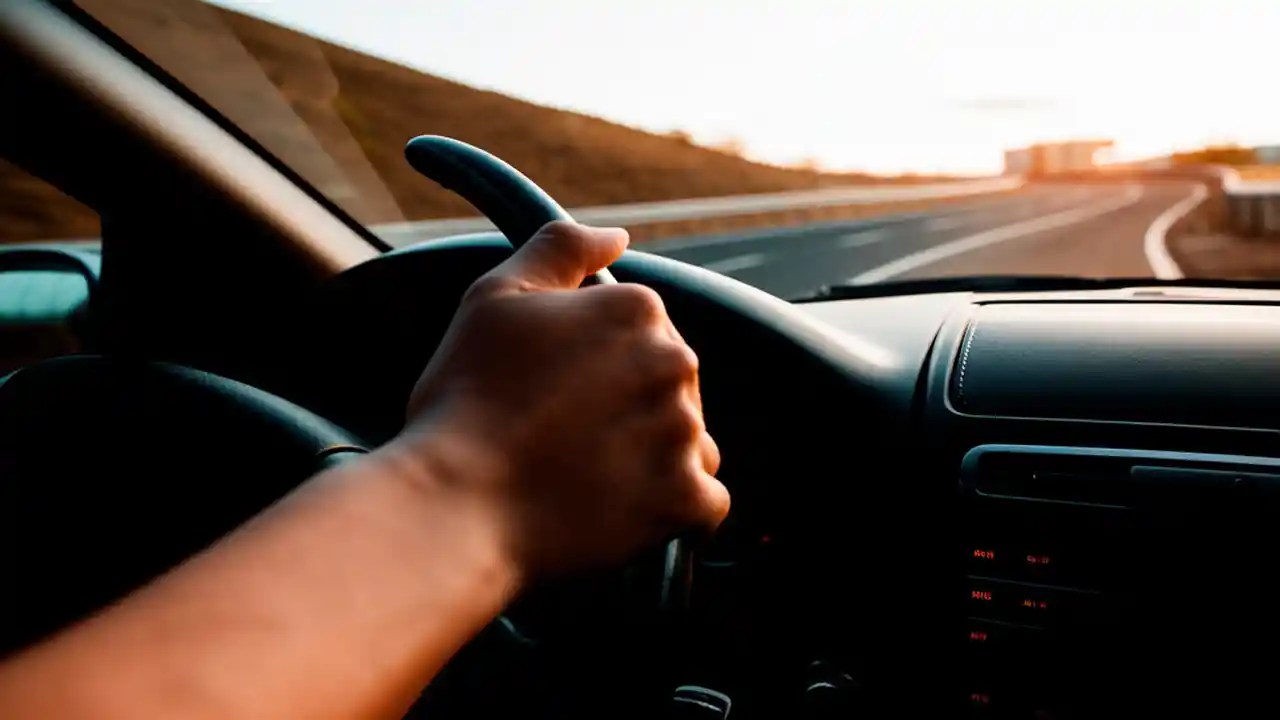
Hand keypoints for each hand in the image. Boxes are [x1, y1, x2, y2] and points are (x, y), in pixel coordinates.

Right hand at [392, 221, 728, 578]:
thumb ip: (561, 249)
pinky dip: (672, 511)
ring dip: (651, 460)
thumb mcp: (495, 297)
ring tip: (586, 478)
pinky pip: (703, 503)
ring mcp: (685, 433)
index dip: (597, 368)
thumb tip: (617, 235)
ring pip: (689, 444)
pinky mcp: (686, 499)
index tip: (558, 395)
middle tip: (565, 439)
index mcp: (635, 310)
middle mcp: (673, 363)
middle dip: (629, 410)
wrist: (456, 503)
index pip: (643, 334)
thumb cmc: (465, 400)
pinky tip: (621, 512)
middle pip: (668, 388)